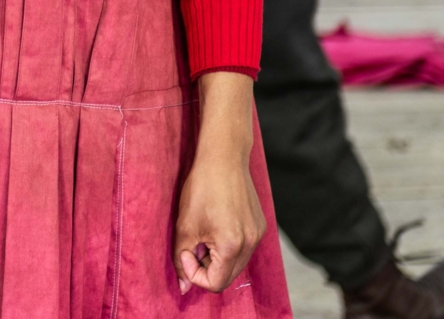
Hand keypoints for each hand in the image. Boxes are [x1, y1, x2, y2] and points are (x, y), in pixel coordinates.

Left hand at [174, 71, 264, 293]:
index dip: (195, 274)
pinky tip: (216, 225)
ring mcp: (258, 234)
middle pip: (227, 276)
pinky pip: (244, 248)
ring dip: (216, 257)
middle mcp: (251, 243)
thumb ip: (182, 257)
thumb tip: (183, 287)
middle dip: (206, 267)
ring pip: (236, 263)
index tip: (185, 252)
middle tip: (191, 244)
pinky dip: (228, 246)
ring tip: (202, 234)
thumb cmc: (202, 187)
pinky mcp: (260, 225)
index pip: (215, 283)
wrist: (224, 157)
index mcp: (232, 246)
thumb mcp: (185, 224)